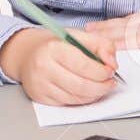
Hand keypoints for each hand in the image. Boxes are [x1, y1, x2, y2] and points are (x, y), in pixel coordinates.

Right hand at [0, 26, 118, 104]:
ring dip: (94, 94)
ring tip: (101, 86)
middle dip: (102, 86)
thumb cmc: (54, 45)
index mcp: (53, 48)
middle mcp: (44, 67)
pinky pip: (68, 103)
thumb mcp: (76, 36)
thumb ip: (100, 44)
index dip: (102, 71)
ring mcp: (41, 85)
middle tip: (110, 82)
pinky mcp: (41, 98)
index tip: (111, 70)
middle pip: (81, 85)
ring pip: (76, 98)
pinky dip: (82, 99)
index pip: (83, 65)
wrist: (26, 54)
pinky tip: (87, 91)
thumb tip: (113, 62)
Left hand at [84, 0, 139, 49]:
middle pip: (123, 23)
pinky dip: (125, 45)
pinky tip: (113, 49)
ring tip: (91, 37)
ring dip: (108, 35)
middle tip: (86, 30)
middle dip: (104, 27)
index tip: (98, 26)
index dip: (113, 23)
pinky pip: (139, 42)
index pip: (130, 20)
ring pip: (127, 31)